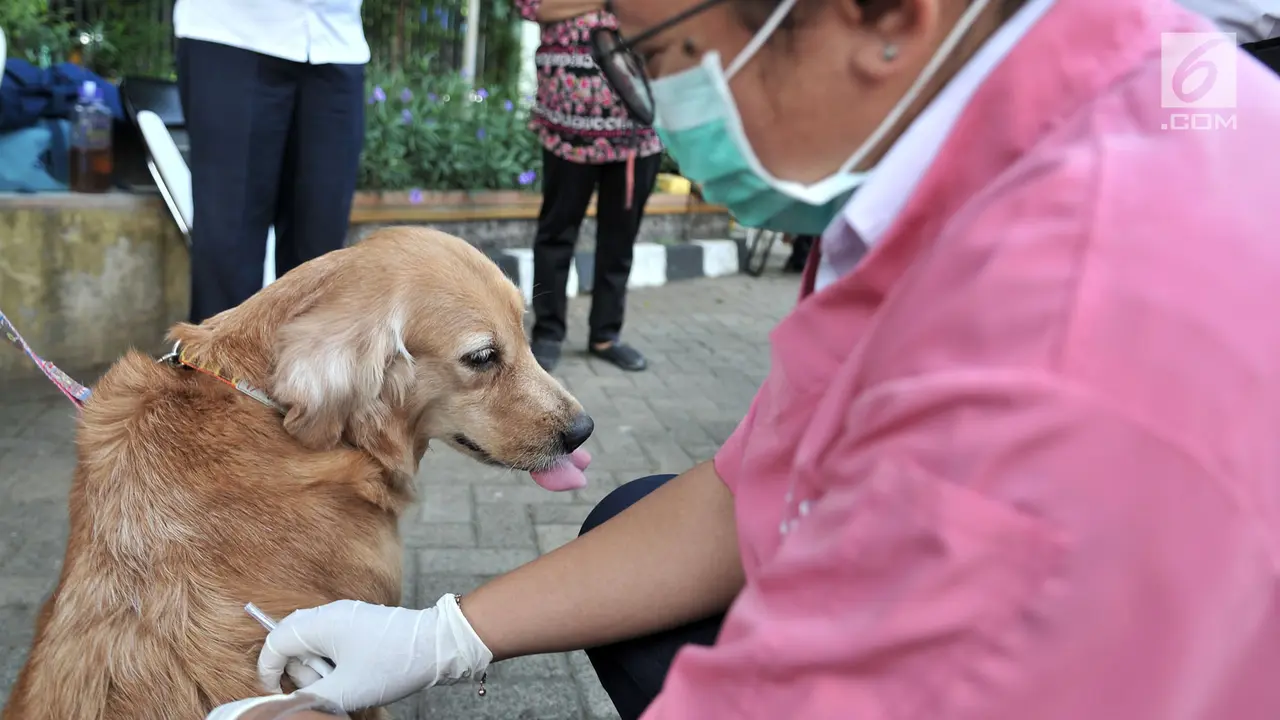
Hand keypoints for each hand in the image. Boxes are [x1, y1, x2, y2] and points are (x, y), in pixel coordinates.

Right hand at [257, 594, 492, 710]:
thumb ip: (308, 696)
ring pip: (313, 642)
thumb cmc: (392, 664)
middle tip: (321, 688)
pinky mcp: (360, 623)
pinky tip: (352, 677)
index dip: (268, 671)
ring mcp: (346, 616)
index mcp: (319, 623)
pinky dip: (334, 661)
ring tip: (342, 684)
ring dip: (319, 667)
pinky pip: (332, 641)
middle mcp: (329, 613)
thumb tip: (288, 702)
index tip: (276, 693)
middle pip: (292, 640)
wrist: (437, 645)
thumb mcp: (344, 691)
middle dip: (299, 669)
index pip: (274, 642)